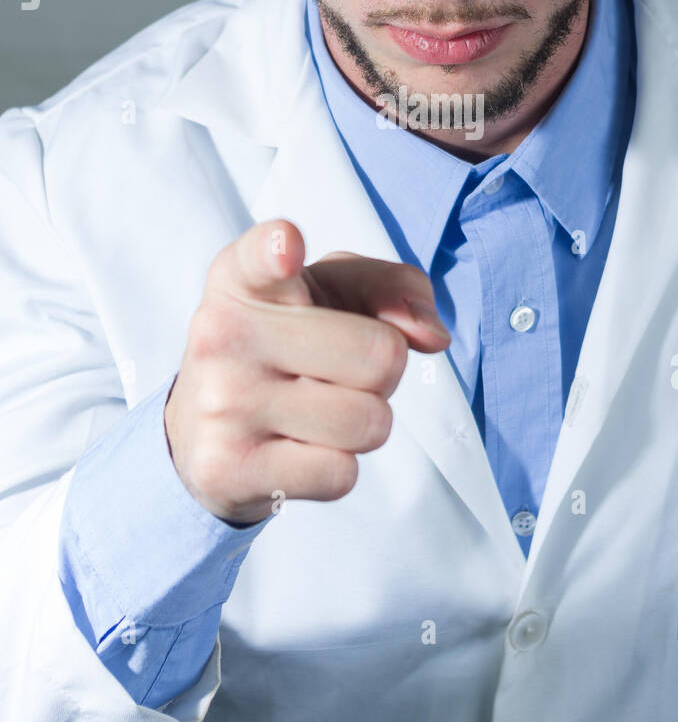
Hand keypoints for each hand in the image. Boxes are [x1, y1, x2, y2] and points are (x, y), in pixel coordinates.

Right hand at [164, 220, 449, 524]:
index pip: (261, 256)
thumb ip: (395, 288)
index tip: (286, 247)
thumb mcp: (335, 294)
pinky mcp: (226, 469)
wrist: (202, 430)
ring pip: (368, 422)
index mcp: (244, 279)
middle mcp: (222, 333)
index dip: (278, 249)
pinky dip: (336, 468)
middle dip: (383, 371)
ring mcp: (221, 404)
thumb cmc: (290, 343)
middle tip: (336, 372)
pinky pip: (341, 474)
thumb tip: (432, 335)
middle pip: (380, 355)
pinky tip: (294, 452)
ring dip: (364, 423)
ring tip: (317, 411)